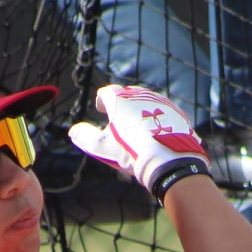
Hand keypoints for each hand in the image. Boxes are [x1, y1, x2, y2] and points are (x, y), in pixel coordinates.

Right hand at [67, 85, 210, 199]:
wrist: (167, 159)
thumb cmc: (130, 152)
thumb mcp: (100, 147)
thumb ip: (84, 137)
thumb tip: (73, 131)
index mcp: (119, 98)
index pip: (107, 93)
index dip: (102, 100)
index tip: (101, 108)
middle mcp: (140, 95)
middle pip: (128, 95)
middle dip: (122, 104)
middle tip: (119, 116)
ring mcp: (161, 102)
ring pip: (148, 102)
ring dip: (141, 110)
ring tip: (138, 125)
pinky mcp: (177, 113)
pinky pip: (165, 113)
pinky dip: (159, 120)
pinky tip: (157, 132)